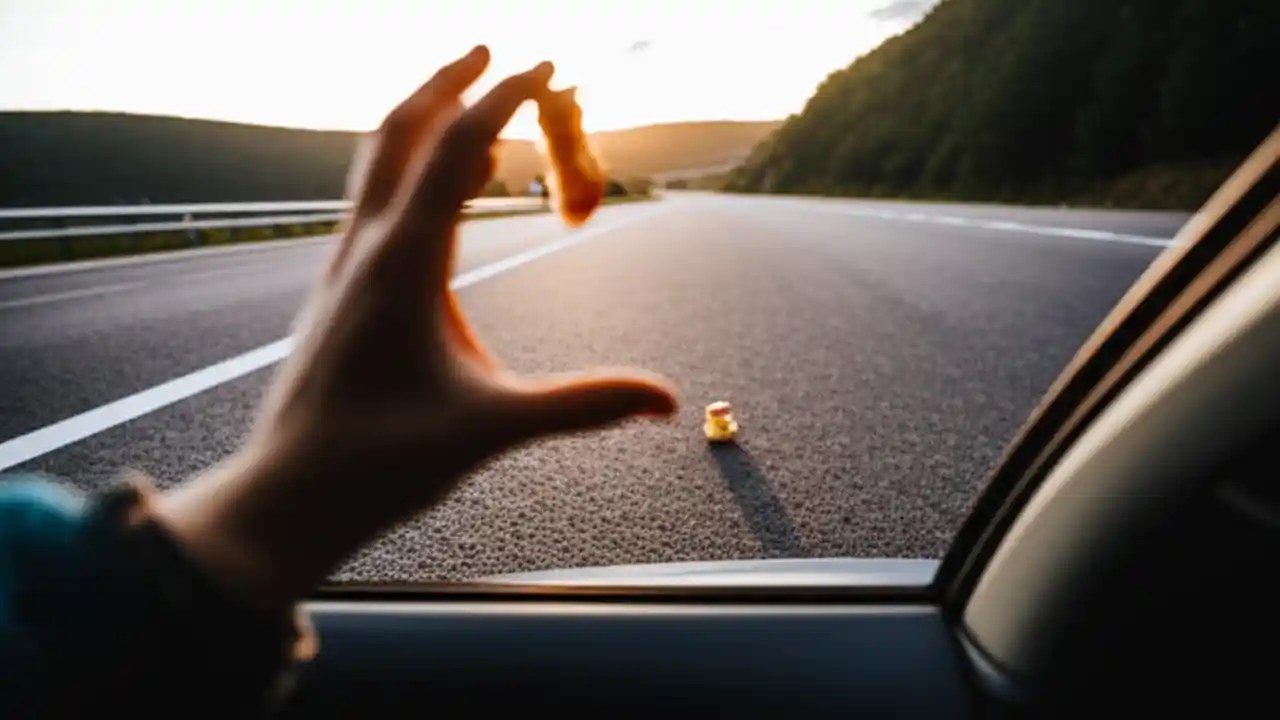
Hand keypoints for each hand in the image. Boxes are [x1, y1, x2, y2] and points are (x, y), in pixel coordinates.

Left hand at [155, 46, 676, 607]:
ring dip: (421, 119)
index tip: (544, 66)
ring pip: (377, 162)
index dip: (504, 98)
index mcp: (404, 263)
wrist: (287, 495)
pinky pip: (371, 200)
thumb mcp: (493, 429)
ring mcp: (342, 265)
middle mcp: (366, 248)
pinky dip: (407, 169)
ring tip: (469, 110)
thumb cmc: (381, 463)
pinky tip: (432, 195)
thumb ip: (582, 405)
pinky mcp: (335, 288)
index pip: (456, 149)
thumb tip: (666, 400)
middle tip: (494, 50)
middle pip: (401, 130)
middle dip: (448, 81)